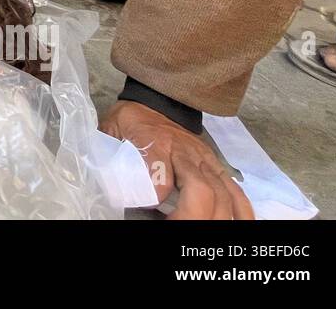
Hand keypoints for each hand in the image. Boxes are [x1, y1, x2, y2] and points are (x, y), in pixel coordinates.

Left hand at [100, 101, 253, 219]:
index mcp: (155, 142)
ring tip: (207, 236)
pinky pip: (236, 192)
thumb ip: (104, 150)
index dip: (154, 197)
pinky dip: (241, 212)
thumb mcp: (111, 128)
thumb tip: (94, 173)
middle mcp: (185, 152)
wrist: (159, 99)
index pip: (160, 177)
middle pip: (200, 189)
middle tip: (178, 228)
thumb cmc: (132, 119)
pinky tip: (240, 225)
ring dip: (216, 218)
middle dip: (192, 216)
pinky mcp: (218, 167)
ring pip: (222, 193)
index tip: (145, 209)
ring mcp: (206, 160)